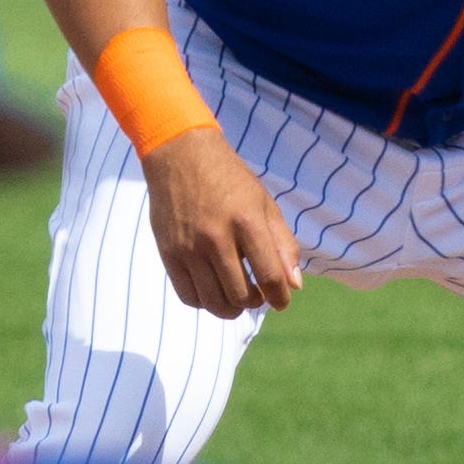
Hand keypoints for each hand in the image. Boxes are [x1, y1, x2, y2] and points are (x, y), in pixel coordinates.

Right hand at [142, 124, 304, 316]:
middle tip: (257, 295)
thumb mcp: (264, 204)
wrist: (180, 156)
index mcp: (247, 221)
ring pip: (214, 302)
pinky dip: (205, 302)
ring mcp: (189, 248)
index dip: (280, 297)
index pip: (269, 276)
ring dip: (231, 308)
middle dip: (255, 303)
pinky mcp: (168, 253)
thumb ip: (283, 244)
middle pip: (241, 295)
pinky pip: (189, 296)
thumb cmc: (230, 179)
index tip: (281, 301)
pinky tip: (213, 290)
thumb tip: (294, 286)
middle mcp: (216, 237)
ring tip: (237, 297)